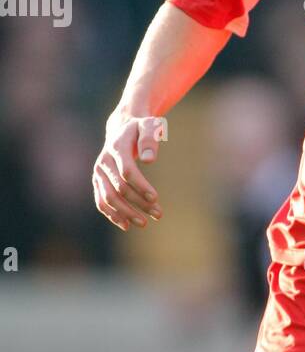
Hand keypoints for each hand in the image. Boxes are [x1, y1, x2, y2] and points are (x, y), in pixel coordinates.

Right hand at [92, 114, 164, 230]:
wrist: (122, 129)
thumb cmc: (141, 129)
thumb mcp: (150, 126)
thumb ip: (150, 139)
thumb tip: (148, 160)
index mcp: (117, 147)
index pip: (127, 171)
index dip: (140, 186)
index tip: (156, 198)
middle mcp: (104, 161)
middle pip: (119, 188)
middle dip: (139, 203)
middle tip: (158, 214)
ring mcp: (99, 173)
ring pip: (108, 197)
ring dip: (126, 212)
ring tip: (144, 223)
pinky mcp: (98, 181)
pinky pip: (101, 201)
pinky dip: (112, 214)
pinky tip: (126, 225)